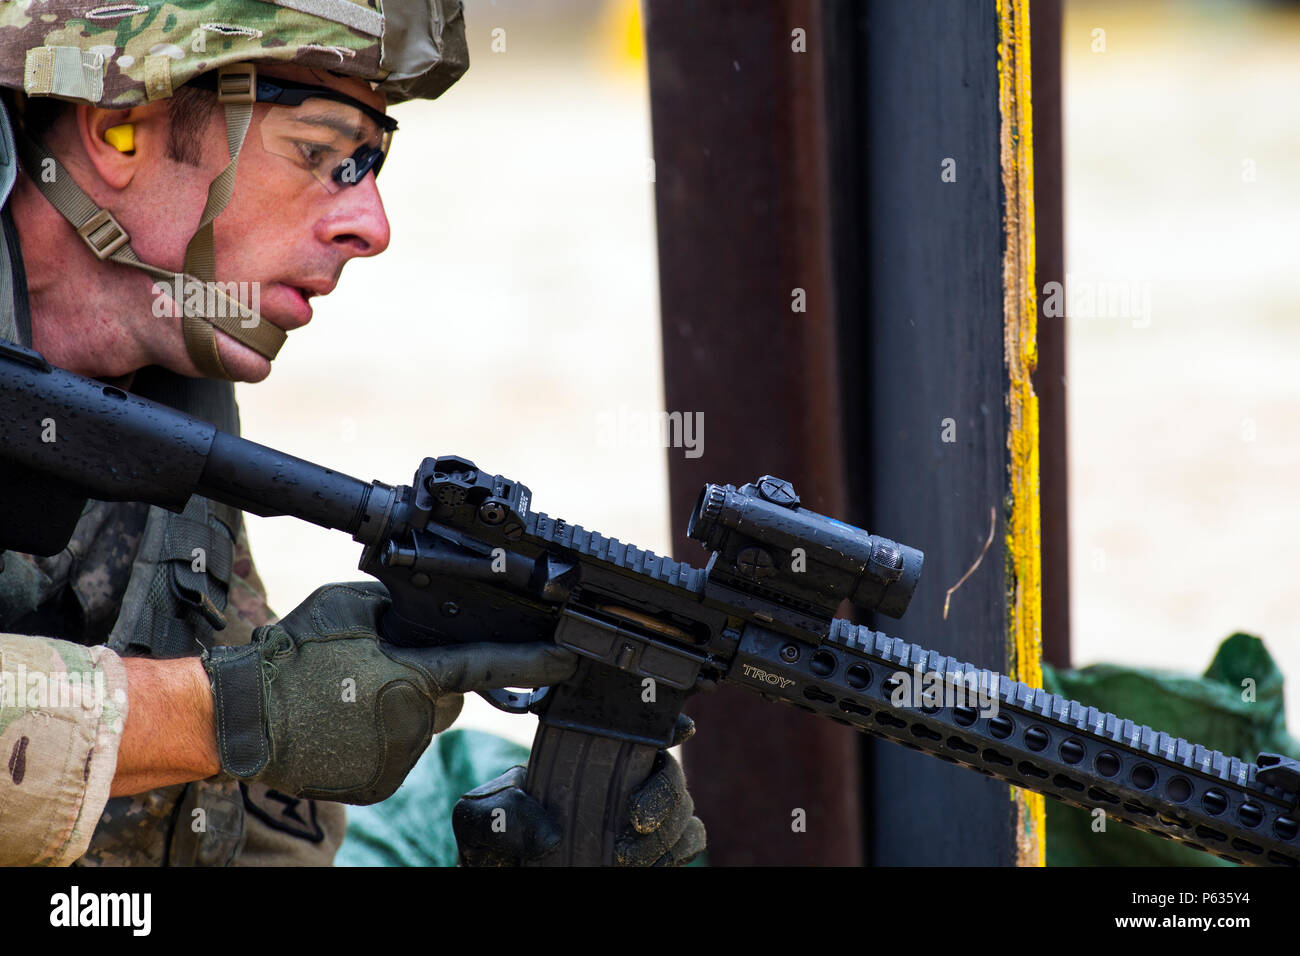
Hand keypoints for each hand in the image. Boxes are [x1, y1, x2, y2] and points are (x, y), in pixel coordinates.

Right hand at [202, 582, 575, 804]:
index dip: (536, 662)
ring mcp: (399, 757)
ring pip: (422, 726)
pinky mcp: (381, 783)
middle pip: (448, 695)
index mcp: (415, 674)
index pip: (490, 666)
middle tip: (379, 670)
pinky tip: (344, 726)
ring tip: (348, 698)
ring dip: (400, 711)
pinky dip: (379, 739)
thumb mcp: (349, 605)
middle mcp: (416, 720)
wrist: (244, 718)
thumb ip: (396, 604)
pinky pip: (397, 753)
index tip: (569, 659)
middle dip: (427, 681)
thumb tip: (419, 602)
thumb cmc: (292, 659)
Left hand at [451, 715, 706, 865]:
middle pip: (672, 774)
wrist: (505, 864)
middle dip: (663, 795)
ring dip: (666, 833)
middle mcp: (621, 781)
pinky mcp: (655, 852)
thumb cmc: (499, 837)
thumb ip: (504, 814)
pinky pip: (689, 843)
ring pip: (685, 812)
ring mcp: (642, 818)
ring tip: (625, 857)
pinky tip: (644, 864)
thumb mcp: (484, 816)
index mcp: (586, 758)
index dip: (668, 724)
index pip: (637, 730)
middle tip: (635, 821)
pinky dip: (676, 852)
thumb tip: (549, 830)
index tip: (678, 729)